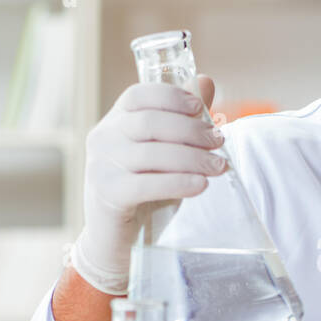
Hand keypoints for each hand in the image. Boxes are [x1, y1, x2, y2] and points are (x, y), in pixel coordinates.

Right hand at [70, 75, 225, 293]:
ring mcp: (101, 167)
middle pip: (149, 123)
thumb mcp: (165, 152)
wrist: (115, 239)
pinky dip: (178, 183)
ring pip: (151, 153)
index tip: (199, 107)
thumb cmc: (144, 190)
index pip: (137, 95)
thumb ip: (183, 118)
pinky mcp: (108, 196)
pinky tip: (201, 185)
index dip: (170, 96)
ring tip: (219, 167)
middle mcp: (103, 139)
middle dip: (191, 131)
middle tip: (219, 142)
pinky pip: (146, 184)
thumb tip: (206, 81)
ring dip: (192, 158)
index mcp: (115, 122)